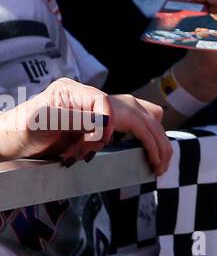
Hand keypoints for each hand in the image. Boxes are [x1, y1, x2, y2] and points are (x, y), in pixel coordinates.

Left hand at [0, 78, 171, 175]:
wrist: (8, 139)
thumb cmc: (18, 131)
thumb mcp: (39, 123)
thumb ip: (71, 119)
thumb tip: (104, 123)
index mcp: (75, 92)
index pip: (108, 103)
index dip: (106, 128)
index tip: (91, 150)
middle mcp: (91, 97)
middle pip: (134, 110)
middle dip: (150, 137)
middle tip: (159, 163)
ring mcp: (98, 108)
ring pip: (140, 114)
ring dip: (154, 137)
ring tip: (161, 160)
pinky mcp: (100, 121)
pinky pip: (133, 123)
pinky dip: (145, 137)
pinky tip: (151, 152)